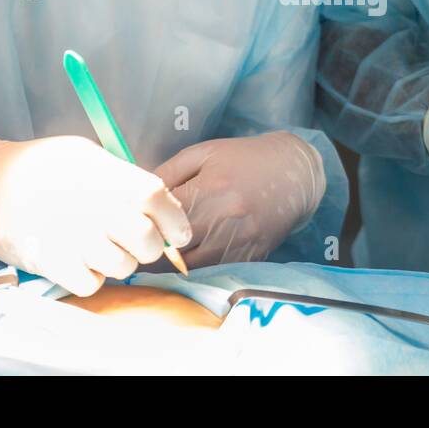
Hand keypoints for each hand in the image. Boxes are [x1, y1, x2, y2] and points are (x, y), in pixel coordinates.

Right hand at [0, 136, 191, 296]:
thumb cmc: (39, 167)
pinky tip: (79, 262)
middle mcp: (89, 203)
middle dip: (150, 248)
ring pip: (122, 266)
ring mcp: (69, 234)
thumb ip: (120, 176)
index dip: (174, 219)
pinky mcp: (49, 261)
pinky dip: (91, 278)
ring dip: (120, 263)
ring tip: (102, 250)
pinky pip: (91, 284)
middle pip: (145, 239)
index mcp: (102, 173)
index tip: (178, 233)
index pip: (155, 197)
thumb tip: (158, 202)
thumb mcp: (83, 155)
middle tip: (138, 245)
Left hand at [154, 132, 324, 265]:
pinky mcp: (251, 257)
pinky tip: (188, 261)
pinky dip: (198, 270)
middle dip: (154, 250)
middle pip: (174, 249)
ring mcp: (239, 242)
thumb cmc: (244, 158)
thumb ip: (168, 173)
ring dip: (173, 265)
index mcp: (209, 189)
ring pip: (192, 268)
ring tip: (159, 256)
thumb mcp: (203, 153)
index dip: (144, 225)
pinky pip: (215, 273)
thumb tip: (137, 196)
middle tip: (140, 246)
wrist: (295, 174)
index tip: (133, 227)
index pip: (163, 219)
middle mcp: (224, 219)